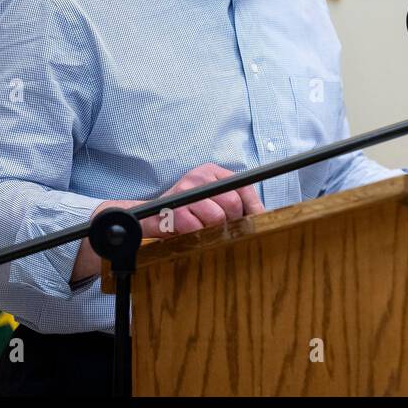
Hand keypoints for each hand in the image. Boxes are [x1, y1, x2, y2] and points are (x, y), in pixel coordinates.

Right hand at [73, 164, 264, 281]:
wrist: (144, 218)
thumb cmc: (184, 213)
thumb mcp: (211, 204)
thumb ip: (235, 207)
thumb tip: (263, 219)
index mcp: (212, 172)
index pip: (244, 186)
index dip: (254, 208)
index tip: (258, 223)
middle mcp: (198, 176)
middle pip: (232, 202)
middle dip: (233, 223)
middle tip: (224, 232)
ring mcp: (183, 190)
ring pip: (216, 215)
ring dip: (213, 231)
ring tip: (204, 234)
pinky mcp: (169, 208)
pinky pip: (194, 226)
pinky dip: (195, 236)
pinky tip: (188, 235)